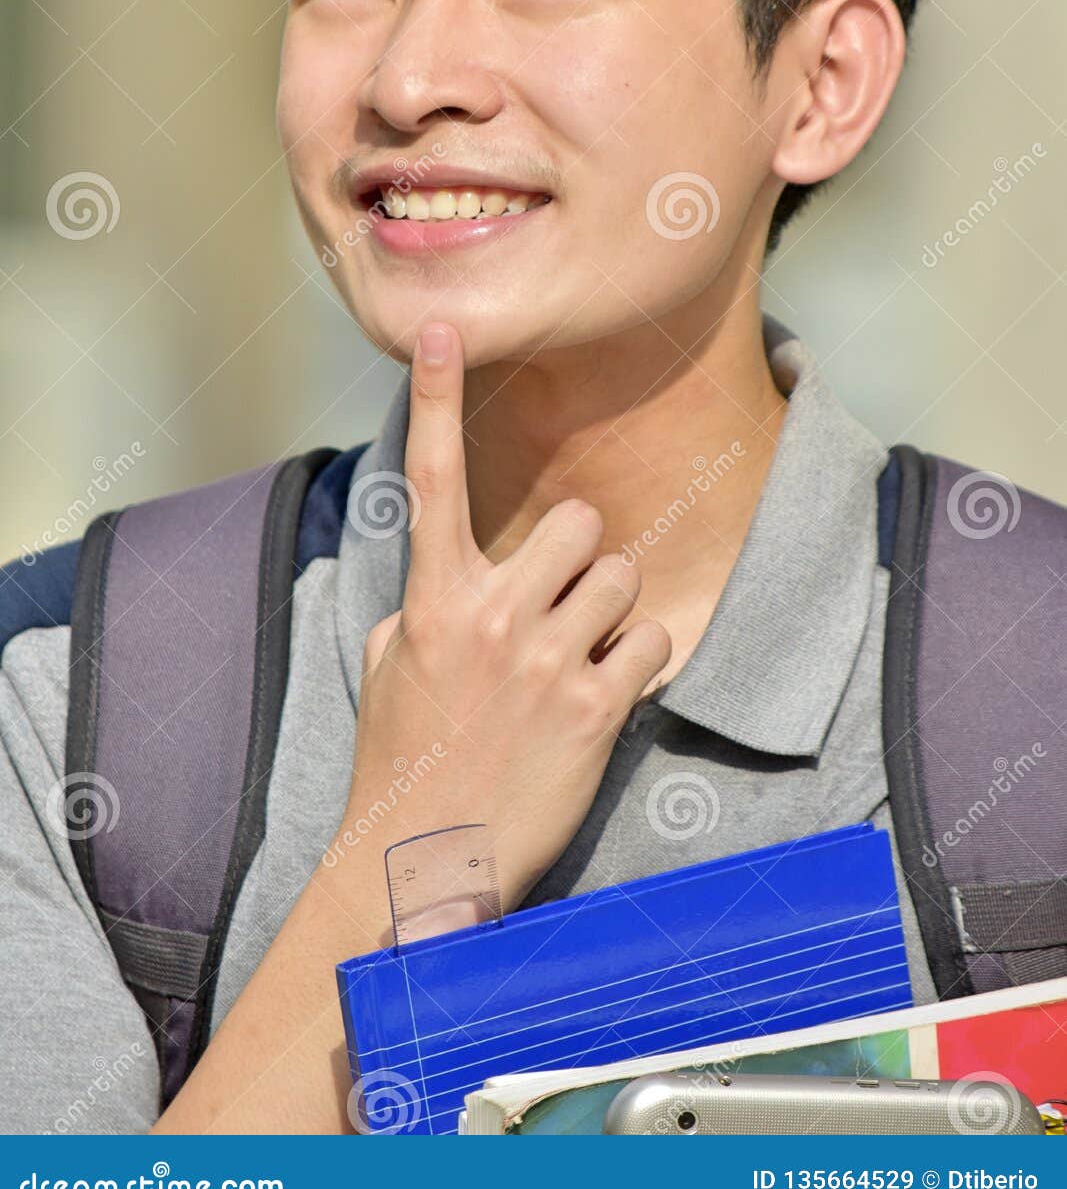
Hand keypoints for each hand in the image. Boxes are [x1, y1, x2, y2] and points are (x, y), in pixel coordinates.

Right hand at [349, 321, 671, 911]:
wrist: (423, 860)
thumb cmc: (403, 757)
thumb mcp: (395, 662)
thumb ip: (430, 601)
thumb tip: (457, 574)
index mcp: (434, 596)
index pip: (434, 476)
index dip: (439, 396)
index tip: (442, 328)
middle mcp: (491, 616)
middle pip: (580, 519)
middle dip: (583, 553)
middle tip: (564, 603)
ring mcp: (545, 662)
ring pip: (622, 575)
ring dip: (612, 609)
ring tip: (580, 658)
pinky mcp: (594, 711)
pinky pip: (649, 642)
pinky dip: (637, 663)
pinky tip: (603, 697)